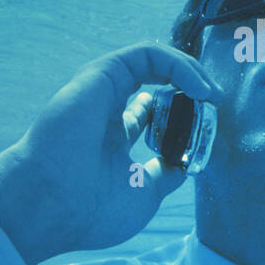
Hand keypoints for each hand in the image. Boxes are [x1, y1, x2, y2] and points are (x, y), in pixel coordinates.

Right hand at [0, 42, 221, 264]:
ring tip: (211, 94)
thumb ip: (166, 174)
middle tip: (215, 106)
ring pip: (152, 63)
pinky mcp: (102, 76)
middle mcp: (105, 112)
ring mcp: (102, 92)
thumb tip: (187, 163)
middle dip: (191, 90)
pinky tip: (199, 89)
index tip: (206, 132)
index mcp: (111, 141)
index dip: (184, 118)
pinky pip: (147, 55)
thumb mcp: (144, 194)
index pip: (150, 115)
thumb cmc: (89, 209)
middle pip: (156, 85)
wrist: (50, 205)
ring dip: (188, 73)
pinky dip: (178, 65)